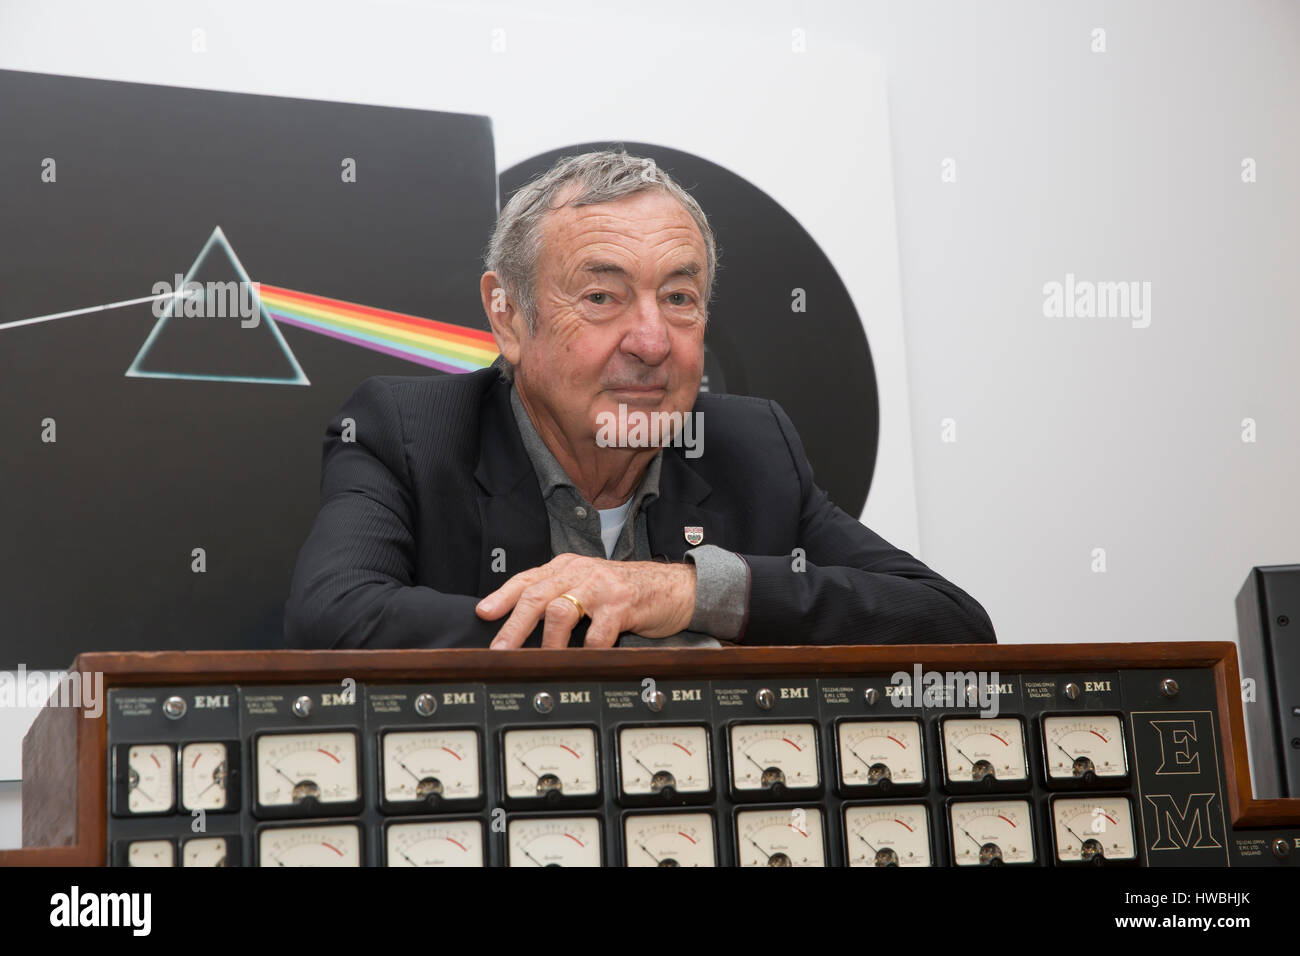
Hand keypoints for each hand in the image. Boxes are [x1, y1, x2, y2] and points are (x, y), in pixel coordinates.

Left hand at [476, 554, 695, 648]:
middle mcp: (580, 573)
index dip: (502, 596)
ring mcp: (601, 587)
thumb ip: (561, 594)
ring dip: (547, 641)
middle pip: (537, 596)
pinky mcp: (623, 604)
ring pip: (561, 611)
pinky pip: (598, 633)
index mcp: (568, 567)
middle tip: (500, 648)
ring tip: (540, 661)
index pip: (527, 579)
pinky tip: (581, 661)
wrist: (675, 587)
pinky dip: (586, 651)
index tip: (483, 613)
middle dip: (514, 625)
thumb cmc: (628, 591)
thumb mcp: (590, 585)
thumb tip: (523, 624)